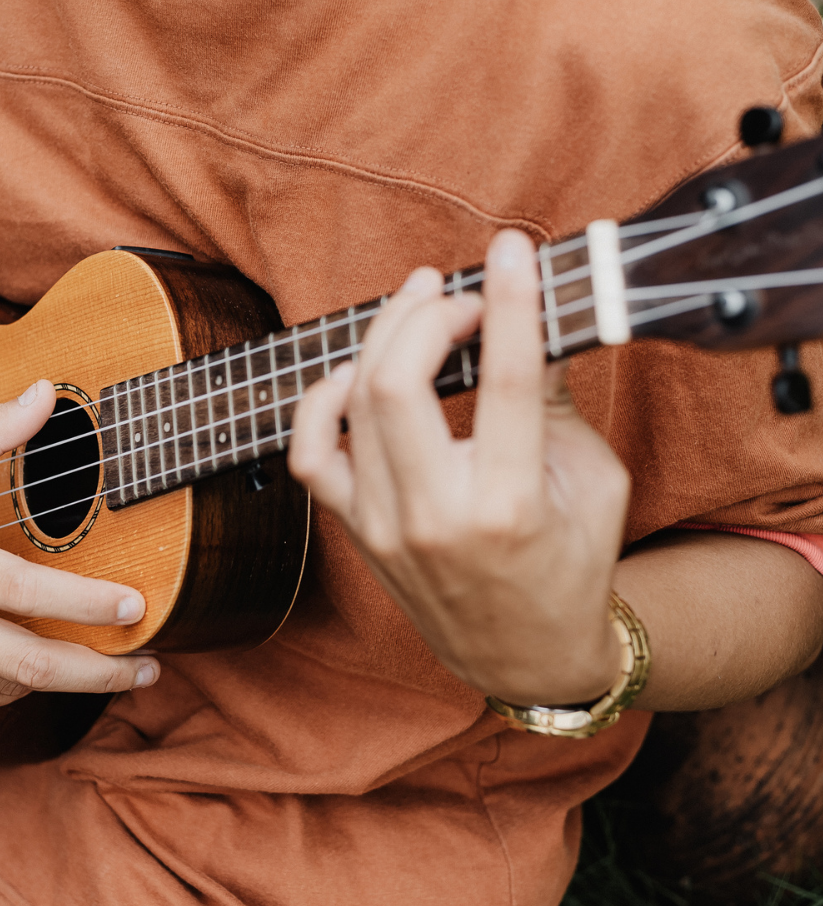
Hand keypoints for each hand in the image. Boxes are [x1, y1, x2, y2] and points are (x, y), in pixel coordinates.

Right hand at [0, 380, 158, 712]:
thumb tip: (46, 393)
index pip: (27, 594)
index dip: (89, 605)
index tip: (137, 607)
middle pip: (26, 664)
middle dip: (98, 675)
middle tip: (146, 670)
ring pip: (1, 689)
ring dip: (60, 685)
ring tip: (108, 672)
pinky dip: (8, 691)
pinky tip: (35, 675)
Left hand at [289, 230, 627, 705]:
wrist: (523, 653)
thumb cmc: (569, 566)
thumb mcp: (593, 482)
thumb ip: (554, 402)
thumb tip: (523, 319)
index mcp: (510, 505)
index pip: (504, 379)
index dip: (507, 302)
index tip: (510, 252)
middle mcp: (436, 516)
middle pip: (398, 381)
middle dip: (425, 314)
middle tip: (457, 292)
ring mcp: (385, 525)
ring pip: (352, 404)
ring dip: (382, 337)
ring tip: (415, 306)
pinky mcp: (358, 530)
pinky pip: (311, 453)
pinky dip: (320, 402)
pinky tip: (354, 373)